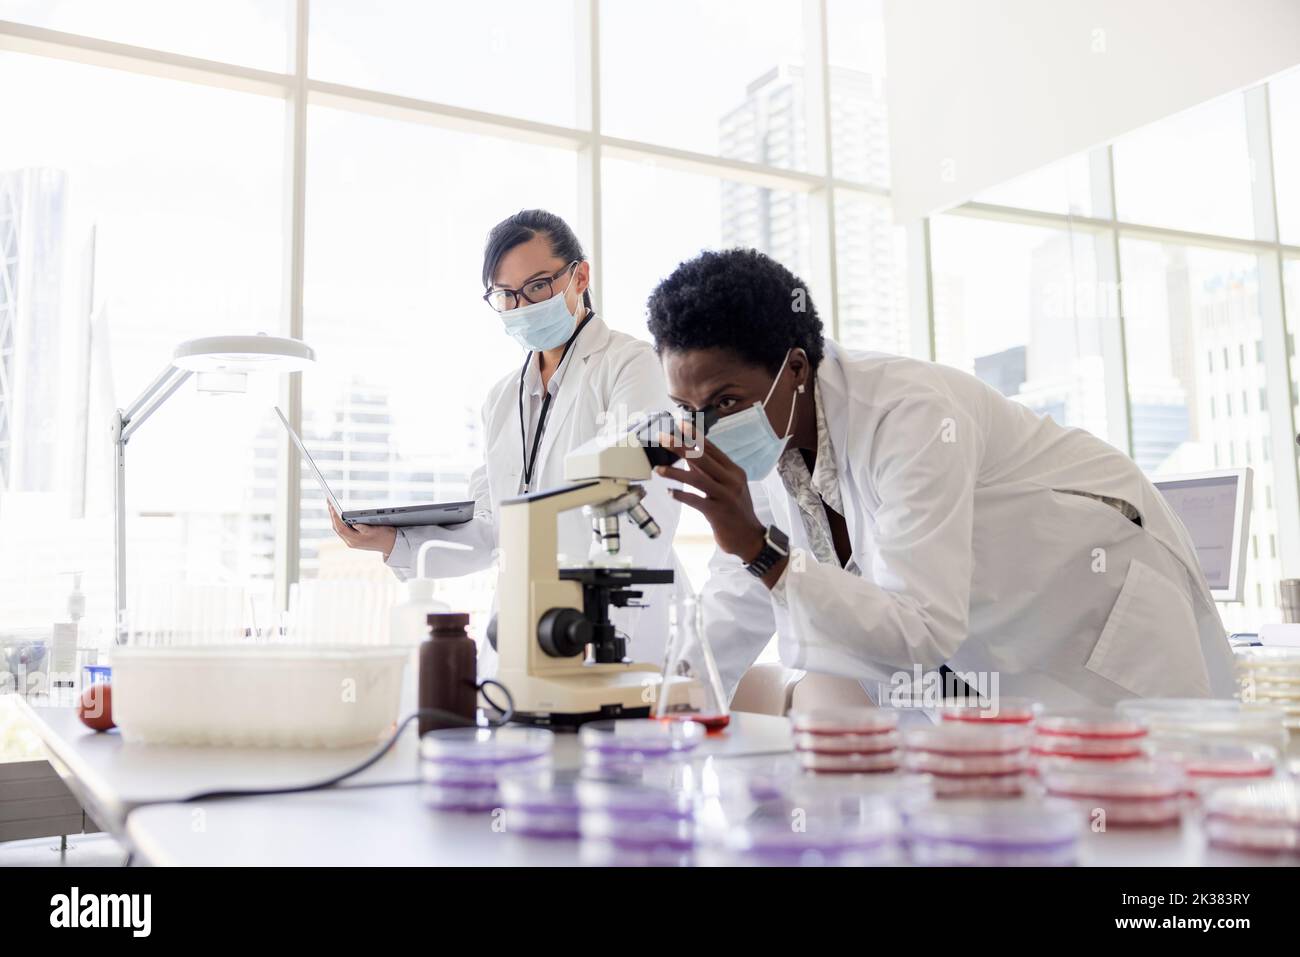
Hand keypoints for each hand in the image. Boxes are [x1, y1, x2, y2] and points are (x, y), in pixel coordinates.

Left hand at [329, 504, 397, 559]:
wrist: (391, 545)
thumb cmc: (385, 536)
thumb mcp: (374, 530)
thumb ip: (363, 528)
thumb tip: (353, 523)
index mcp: (355, 540)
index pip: (340, 528)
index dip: (334, 516)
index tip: (331, 506)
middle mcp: (351, 542)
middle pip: (337, 528)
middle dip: (332, 515)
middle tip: (329, 503)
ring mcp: (352, 542)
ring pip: (339, 529)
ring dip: (335, 518)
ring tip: (332, 507)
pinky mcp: (354, 540)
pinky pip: (343, 530)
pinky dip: (340, 522)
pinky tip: (339, 515)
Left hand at [655, 428, 766, 562]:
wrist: (749, 538)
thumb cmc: (736, 511)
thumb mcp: (728, 487)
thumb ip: (710, 472)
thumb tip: (689, 456)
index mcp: (734, 471)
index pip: (712, 449)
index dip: (694, 436)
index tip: (679, 424)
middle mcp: (732, 481)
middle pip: (703, 459)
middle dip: (680, 447)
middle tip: (662, 438)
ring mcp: (725, 496)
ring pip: (697, 479)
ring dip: (675, 473)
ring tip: (658, 469)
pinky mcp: (718, 513)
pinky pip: (696, 500)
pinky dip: (681, 496)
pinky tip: (669, 492)